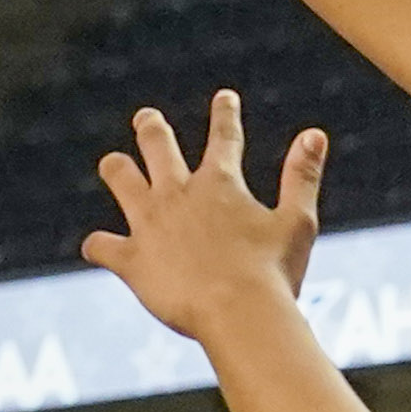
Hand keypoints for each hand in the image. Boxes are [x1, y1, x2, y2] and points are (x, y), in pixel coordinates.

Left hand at [84, 91, 324, 343]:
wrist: (237, 314)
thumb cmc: (273, 273)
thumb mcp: (297, 222)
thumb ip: (302, 176)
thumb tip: (315, 134)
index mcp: (220, 183)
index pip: (224, 136)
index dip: (226, 114)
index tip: (224, 98)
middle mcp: (178, 194)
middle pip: (157, 144)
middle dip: (152, 127)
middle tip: (146, 118)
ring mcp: (149, 223)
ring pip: (121, 179)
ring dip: (117, 168)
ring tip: (113, 164)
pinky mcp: (131, 259)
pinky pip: (102, 246)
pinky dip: (98, 246)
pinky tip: (96, 247)